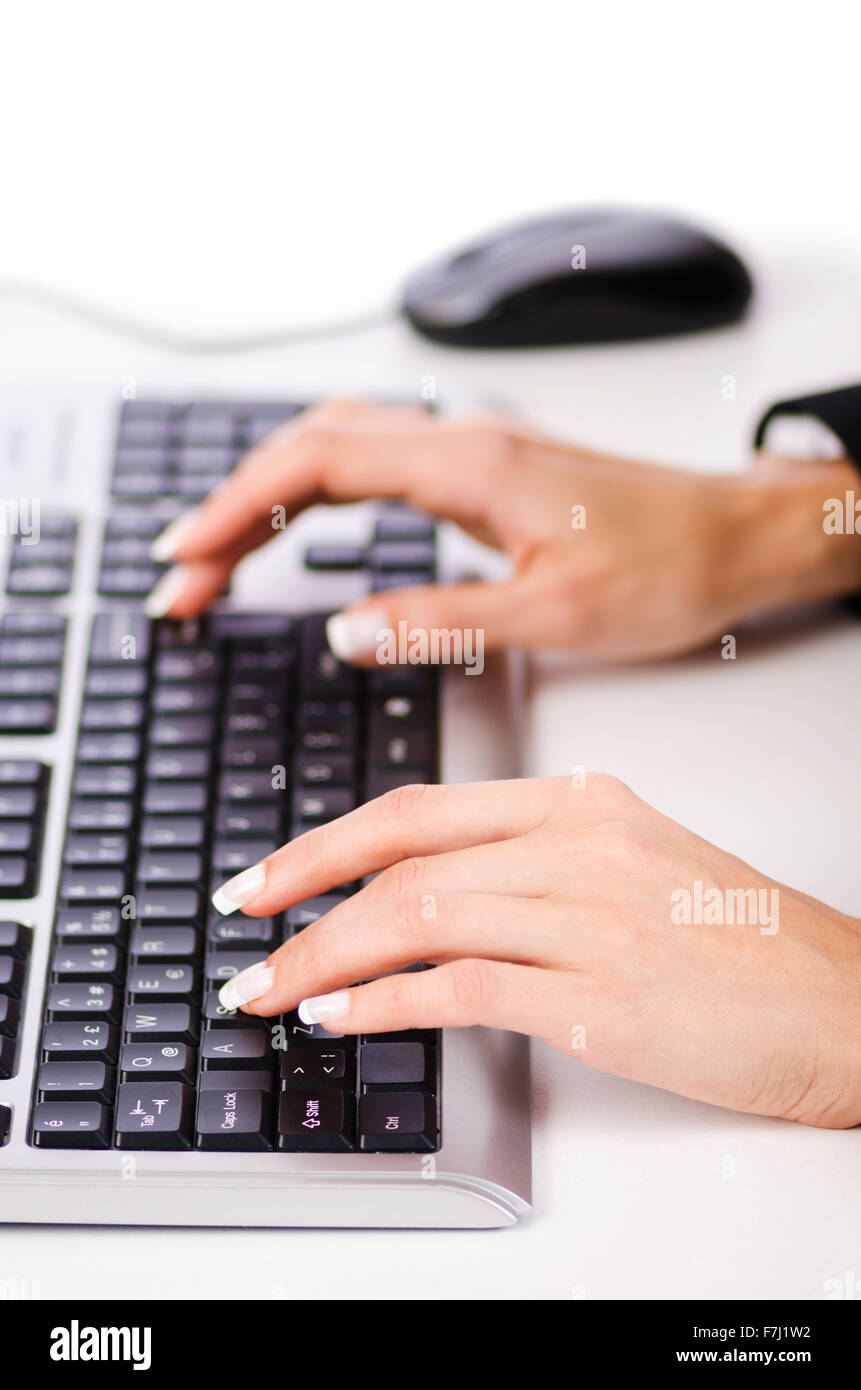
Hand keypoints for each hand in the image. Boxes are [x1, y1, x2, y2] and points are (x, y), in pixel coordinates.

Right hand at [146, 399, 860, 660]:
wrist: (738, 537)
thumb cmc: (669, 568)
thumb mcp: (551, 617)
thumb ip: (439, 623)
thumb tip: (342, 630)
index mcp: (470, 467)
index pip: (317, 467)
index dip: (236, 510)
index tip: (185, 559)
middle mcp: (463, 442)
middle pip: (310, 448)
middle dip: (232, 509)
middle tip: (182, 577)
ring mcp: (473, 451)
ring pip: (339, 446)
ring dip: (269, 494)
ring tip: (217, 556)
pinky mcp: (486, 471)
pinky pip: (376, 461)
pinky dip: (317, 492)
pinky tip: (300, 524)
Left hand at [212, 775, 860, 1128]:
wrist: (838, 1001)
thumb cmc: (739, 940)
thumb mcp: (629, 866)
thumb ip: (529, 868)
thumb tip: (426, 899)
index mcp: (578, 804)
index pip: (419, 808)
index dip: (328, 841)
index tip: (273, 873)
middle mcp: (577, 844)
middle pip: (403, 859)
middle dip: (304, 895)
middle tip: (247, 926)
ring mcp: (589, 916)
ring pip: (419, 916)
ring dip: (327, 957)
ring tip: (274, 988)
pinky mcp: (600, 996)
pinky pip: (464, 986)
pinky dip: (388, 1001)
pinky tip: (345, 1015)